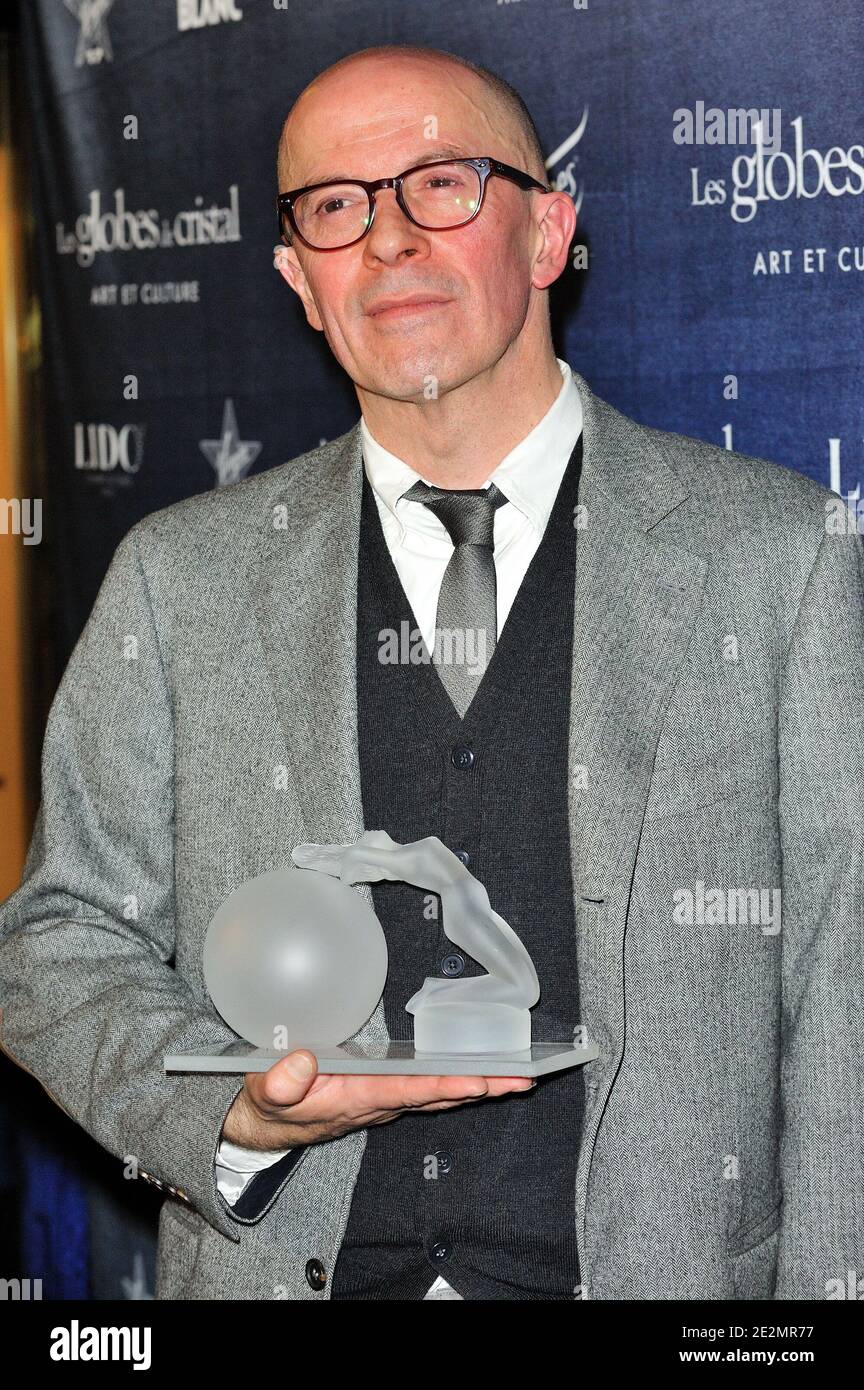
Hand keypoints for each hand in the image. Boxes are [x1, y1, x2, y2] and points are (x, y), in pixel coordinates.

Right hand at [221, 1049, 533, 1149]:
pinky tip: (482, 1074)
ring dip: (479, 1086)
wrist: (265, 1126)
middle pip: (438, 1094)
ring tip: (517, 1077)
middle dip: (481, 1087)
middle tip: (522, 1080)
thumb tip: (301, 1064)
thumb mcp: (266, 1092)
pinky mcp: (385, 1092)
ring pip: (439, 1093)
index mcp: (356, 1098)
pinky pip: (430, 1088)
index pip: (409, 1090)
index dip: (444, 1084)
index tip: (479, 1079)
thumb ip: (281, 1082)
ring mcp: (385, 1099)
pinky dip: (458, 1081)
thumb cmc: (270, 1105)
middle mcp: (379, 1102)